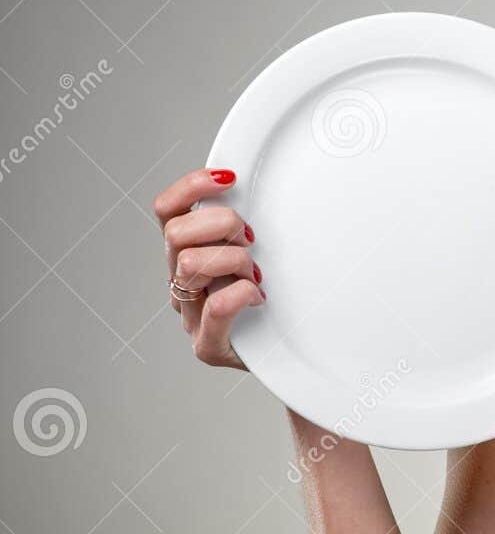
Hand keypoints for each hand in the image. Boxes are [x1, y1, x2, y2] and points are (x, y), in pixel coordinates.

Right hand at [151, 168, 263, 369]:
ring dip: (234, 261)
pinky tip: (259, 296)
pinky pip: (215, 307)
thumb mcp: (259, 251)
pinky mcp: (207, 346)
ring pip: (189, 264)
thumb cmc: (274, 300)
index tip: (230, 178)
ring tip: (257, 275)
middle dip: (221, 224)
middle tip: (252, 239)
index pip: (166, 209)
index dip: (192, 186)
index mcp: (187, 254)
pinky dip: (241, 294)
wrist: (288, 356)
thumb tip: (253, 183)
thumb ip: (246, 223)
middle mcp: (180, 282)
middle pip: (175, 232)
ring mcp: (190, 315)